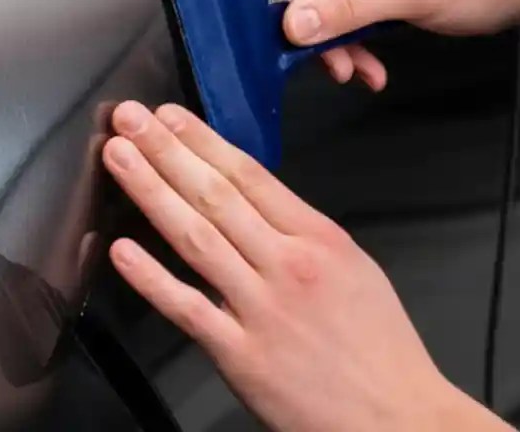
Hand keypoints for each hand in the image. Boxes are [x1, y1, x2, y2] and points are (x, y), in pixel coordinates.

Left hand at [103, 101, 512, 431]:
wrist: (399, 418)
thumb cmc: (379, 348)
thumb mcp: (354, 268)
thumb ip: (300, 234)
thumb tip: (251, 202)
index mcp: (319, 239)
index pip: (250, 175)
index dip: (202, 141)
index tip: (169, 117)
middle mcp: (288, 265)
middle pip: (215, 194)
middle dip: (166, 150)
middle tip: (130, 119)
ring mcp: (262, 309)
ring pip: (195, 236)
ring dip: (151, 191)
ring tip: (119, 159)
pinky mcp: (241, 355)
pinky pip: (187, 307)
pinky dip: (152, 278)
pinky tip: (122, 250)